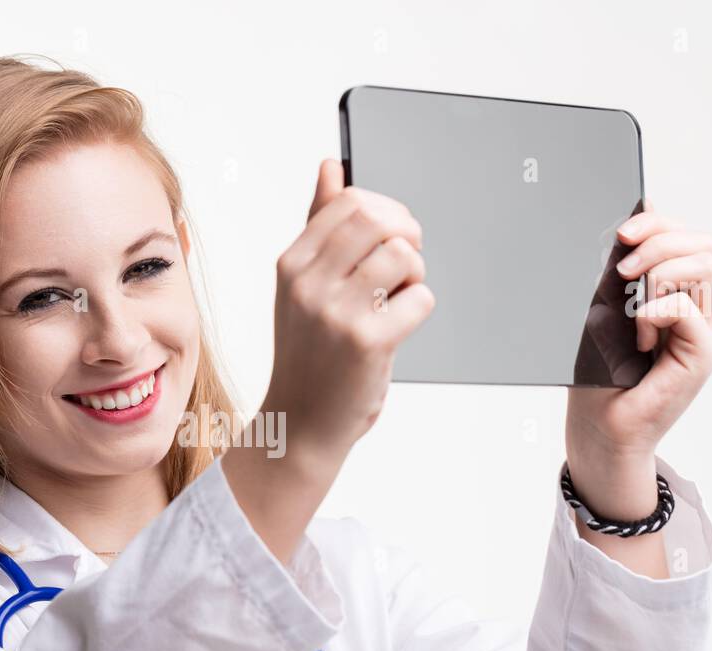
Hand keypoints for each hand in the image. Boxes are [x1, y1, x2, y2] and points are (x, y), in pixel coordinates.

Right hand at [265, 158, 434, 469]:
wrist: (300, 423)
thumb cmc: (309, 354)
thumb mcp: (302, 287)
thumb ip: (318, 225)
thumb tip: (331, 165)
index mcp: (292, 264)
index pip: (349, 201)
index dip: (385, 211)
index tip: (391, 236)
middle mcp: (309, 284)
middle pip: (379, 218)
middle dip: (407, 234)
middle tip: (406, 263)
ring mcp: (336, 313)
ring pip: (403, 255)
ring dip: (415, 275)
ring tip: (399, 298)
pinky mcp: (367, 342)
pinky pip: (419, 298)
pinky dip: (419, 309)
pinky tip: (398, 327)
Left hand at [565, 199, 711, 517]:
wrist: (600, 426)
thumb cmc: (599, 373)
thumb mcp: (606, 308)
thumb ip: (623, 271)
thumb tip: (632, 220)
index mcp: (677, 291)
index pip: (686, 237)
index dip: (657, 223)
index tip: (622, 233)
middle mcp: (698, 307)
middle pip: (702, 244)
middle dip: (660, 242)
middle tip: (624, 269)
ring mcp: (705, 329)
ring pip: (703, 266)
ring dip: (658, 276)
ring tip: (630, 309)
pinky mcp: (703, 354)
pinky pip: (689, 308)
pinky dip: (658, 311)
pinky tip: (640, 334)